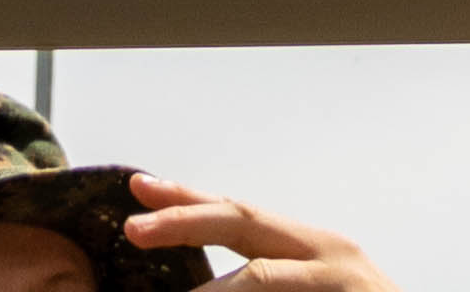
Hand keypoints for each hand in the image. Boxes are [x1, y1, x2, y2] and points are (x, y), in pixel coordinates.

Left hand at [122, 181, 402, 291]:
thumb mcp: (311, 287)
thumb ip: (268, 273)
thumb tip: (203, 286)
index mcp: (309, 245)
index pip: (238, 214)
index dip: (187, 199)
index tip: (139, 188)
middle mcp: (325, 252)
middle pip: (244, 220)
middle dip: (184, 221)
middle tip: (131, 227)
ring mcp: (338, 280)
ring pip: (259, 279)